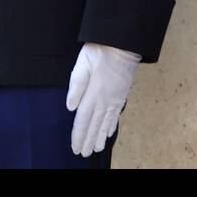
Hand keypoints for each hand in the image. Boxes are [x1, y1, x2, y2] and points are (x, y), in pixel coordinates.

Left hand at [66, 41, 140, 156]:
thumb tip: (70, 107)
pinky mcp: (122, 94)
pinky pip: (116, 114)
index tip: (75, 148)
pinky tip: (109, 132)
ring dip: (101, 136)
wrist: (125, 42)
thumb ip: (76, 85)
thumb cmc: (101, 50)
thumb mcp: (83, 64)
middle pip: (95, 125)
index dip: (79, 135)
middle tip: (84, 154)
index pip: (83, 120)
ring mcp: (116, 98)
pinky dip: (112, 125)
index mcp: (94, 94)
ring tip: (96, 148)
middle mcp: (105, 100)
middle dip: (89, 140)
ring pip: (107, 122)